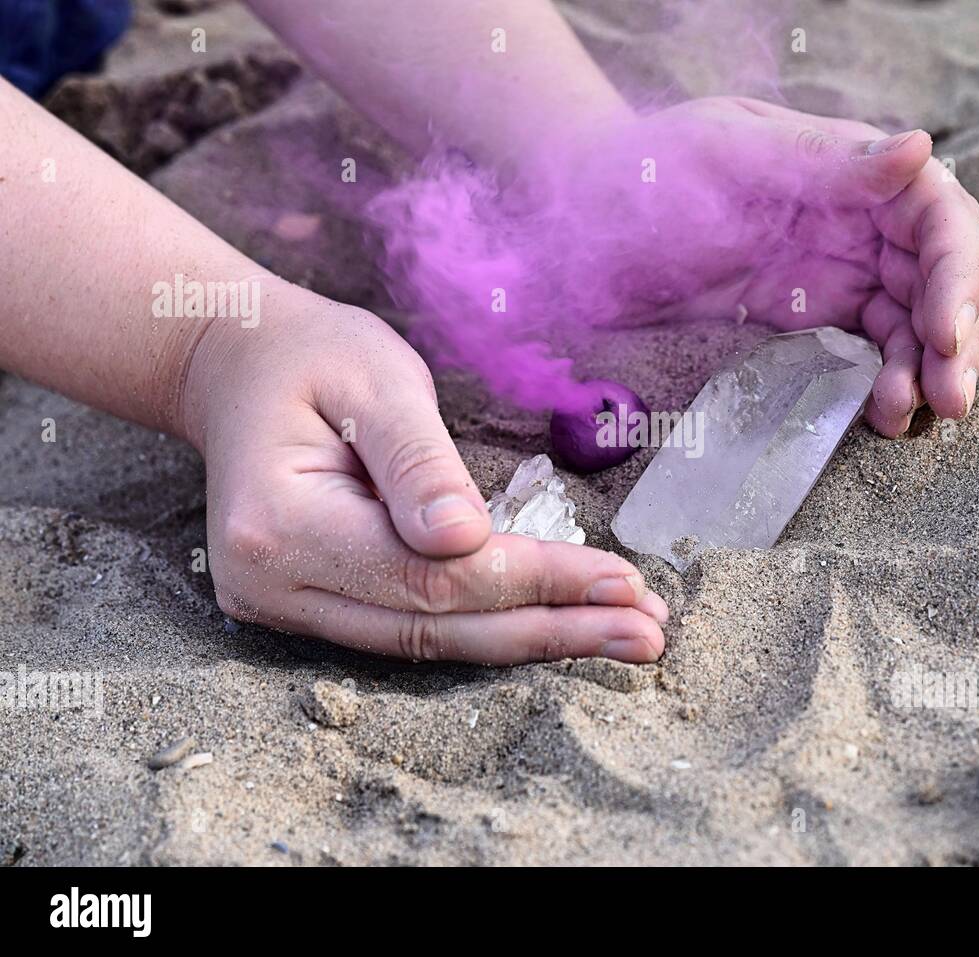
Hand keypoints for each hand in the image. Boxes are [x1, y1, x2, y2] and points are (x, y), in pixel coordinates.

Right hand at [180, 286, 667, 663]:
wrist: (238, 368)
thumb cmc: (312, 359)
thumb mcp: (372, 380)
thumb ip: (418, 461)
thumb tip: (466, 539)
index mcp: (279, 527)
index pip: (431, 577)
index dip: (535, 581)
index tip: (622, 580)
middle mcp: (271, 587)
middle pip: (436, 626)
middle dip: (552, 627)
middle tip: (648, 632)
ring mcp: (284, 607)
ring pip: (430, 642)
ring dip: (533, 637)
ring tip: (624, 632)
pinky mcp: (311, 608)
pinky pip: (415, 628)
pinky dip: (492, 625)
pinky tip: (559, 620)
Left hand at [518, 96, 978, 436]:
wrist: (579, 228)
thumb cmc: (644, 174)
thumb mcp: (726, 158)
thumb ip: (820, 162)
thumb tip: (922, 147)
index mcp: (848, 167)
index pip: (936, 215)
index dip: (955, 273)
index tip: (943, 330)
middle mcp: (856, 217)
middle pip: (937, 276)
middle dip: (953, 338)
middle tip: (949, 401)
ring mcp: (836, 269)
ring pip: (909, 321)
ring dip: (922, 370)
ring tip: (907, 419)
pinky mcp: (809, 317)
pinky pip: (866, 349)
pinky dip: (882, 381)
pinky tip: (881, 414)